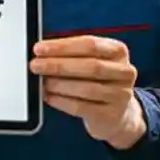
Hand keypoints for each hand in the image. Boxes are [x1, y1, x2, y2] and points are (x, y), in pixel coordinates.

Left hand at [29, 36, 146, 149]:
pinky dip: (61, 101)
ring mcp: (121, 95)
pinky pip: (82, 107)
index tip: (39, 49)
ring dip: (59, 84)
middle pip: (90, 66)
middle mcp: (124, 72)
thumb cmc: (97, 80)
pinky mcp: (111, 115)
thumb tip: (41, 53)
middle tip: (36, 65)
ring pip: (87, 88)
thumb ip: (70, 54)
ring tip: (42, 82)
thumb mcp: (90, 61)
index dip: (62, 46)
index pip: (89, 44)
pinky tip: (48, 97)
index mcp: (117, 51)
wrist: (117, 113)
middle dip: (58, 65)